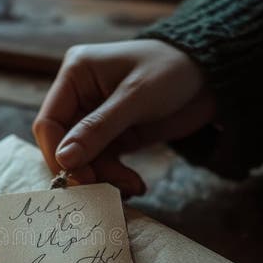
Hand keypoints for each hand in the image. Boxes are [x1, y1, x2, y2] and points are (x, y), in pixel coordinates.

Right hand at [33, 40, 215, 195]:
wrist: (213, 77)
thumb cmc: (173, 71)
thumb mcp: (135, 98)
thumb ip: (98, 129)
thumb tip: (63, 159)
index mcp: (76, 74)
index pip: (49, 122)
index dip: (58, 154)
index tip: (78, 179)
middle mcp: (80, 95)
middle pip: (64, 144)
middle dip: (86, 169)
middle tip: (106, 190)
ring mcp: (96, 117)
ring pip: (84, 158)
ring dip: (105, 177)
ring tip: (132, 187)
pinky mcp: (114, 134)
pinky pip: (103, 162)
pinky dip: (116, 176)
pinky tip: (134, 185)